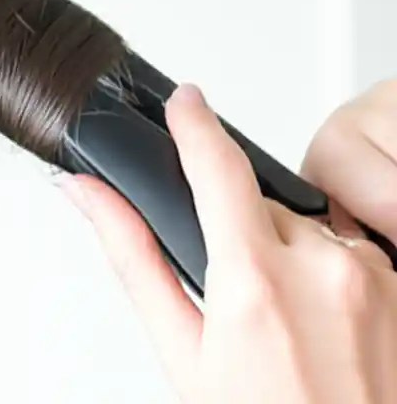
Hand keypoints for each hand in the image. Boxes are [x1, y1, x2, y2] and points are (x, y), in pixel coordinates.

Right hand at [61, 85, 396, 402]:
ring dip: (295, 259)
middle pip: (264, 207)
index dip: (194, 122)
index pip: (217, 168)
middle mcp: (324, 268)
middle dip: (245, 237)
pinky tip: (332, 331)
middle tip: (245, 305)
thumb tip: (88, 197)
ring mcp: (375, 277)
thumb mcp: (182, 354)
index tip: (184, 100)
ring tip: (295, 330)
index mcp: (254, 282)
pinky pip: (358, 254)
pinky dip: (338, 279)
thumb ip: (134, 261)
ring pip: (314, 230)